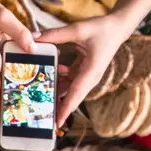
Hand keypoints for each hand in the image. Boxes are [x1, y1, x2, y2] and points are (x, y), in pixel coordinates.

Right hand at [0, 0, 33, 112]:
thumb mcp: (2, 16)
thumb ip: (19, 32)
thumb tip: (33, 48)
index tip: (3, 122)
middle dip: (10, 103)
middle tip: (25, 115)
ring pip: (3, 80)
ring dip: (14, 90)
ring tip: (31, 100)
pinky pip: (5, 68)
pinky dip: (16, 74)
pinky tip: (30, 74)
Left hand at [35, 12, 134, 126]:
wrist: (117, 27)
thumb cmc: (102, 29)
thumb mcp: (78, 29)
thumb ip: (55, 34)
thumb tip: (33, 38)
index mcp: (91, 72)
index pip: (76, 94)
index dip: (65, 109)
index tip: (56, 123)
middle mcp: (90, 78)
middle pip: (71, 97)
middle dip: (56, 106)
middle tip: (39, 115)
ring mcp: (86, 76)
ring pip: (67, 89)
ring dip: (54, 91)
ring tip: (35, 97)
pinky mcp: (83, 72)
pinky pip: (68, 80)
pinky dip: (57, 79)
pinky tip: (47, 73)